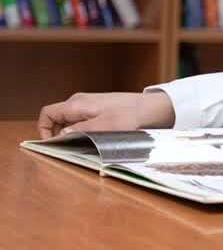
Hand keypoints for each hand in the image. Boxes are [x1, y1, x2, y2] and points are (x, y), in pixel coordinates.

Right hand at [37, 91, 175, 138]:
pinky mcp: (99, 109)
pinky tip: (94, 137)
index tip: (52, 144)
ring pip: (69, 120)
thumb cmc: (131, 115)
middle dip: (57, 133)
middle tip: (68, 147)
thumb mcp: (105, 126)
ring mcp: (89, 105)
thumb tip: (60, 135)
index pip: (47, 113)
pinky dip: (82, 130)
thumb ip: (81, 130)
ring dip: (71, 133)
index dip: (43, 129)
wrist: (152, 107)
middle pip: (57, 118)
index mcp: (77, 104)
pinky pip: (82, 120)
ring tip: (82, 143)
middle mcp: (80, 102)